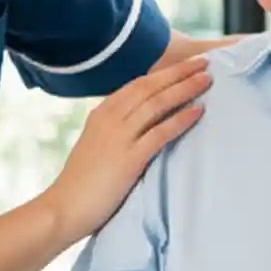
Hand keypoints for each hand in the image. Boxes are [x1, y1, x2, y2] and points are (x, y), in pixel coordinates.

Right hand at [41, 57, 211, 242]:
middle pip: (149, 87)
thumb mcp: (96, 144)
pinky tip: (198, 111)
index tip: (185, 65)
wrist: (64, 208)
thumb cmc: (82, 182)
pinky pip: (159, 132)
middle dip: (178, 73)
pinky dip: (181, 119)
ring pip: (156, 104)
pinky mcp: (128, 158)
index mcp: (102, 113)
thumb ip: (115, 129)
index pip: (137, 84)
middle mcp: (110, 118)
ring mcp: (118, 137)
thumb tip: (138, 123)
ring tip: (206, 79)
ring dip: (184, 89)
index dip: (163, 73)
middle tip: (203, 62)